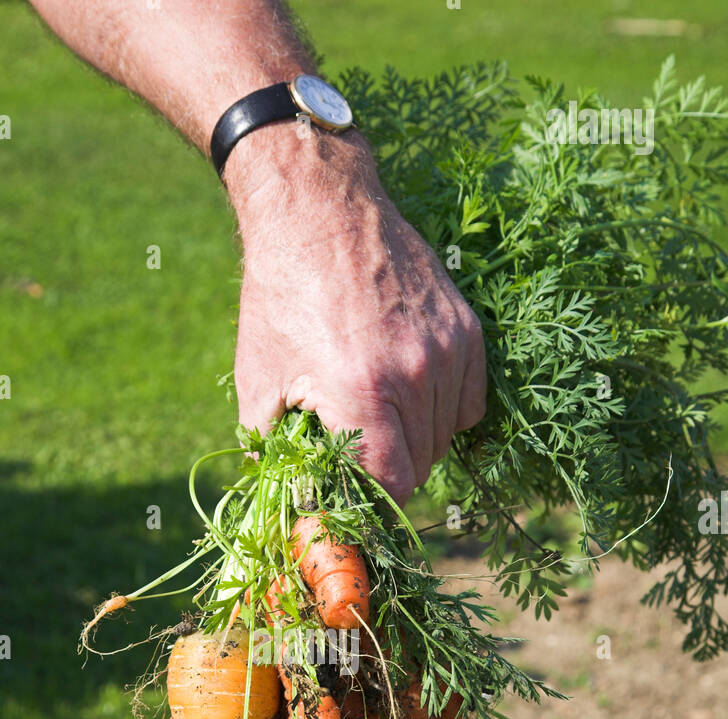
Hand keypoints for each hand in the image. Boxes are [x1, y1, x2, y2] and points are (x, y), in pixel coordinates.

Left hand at [225, 123, 486, 502]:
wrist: (319, 209)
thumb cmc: (280, 296)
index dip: (374, 500)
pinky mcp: (466, 329)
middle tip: (358, 458)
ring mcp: (447, 349)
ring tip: (378, 422)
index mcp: (362, 391)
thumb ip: (274, 451)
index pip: (395, 484)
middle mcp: (415, 372)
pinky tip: (408, 398)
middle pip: (422, 464)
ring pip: (446, 437)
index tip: (352, 495)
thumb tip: (288, 501)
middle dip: (389, 473)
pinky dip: (442, 413)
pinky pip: (468, 403)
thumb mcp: (259, 380)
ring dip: (415, 444)